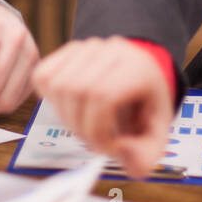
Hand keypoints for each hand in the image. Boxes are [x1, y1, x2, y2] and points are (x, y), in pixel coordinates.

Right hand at [33, 36, 173, 179]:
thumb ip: (146, 155)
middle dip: (80, 128)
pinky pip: (43, 75)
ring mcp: (87, 47)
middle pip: (77, 91)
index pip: (103, 96)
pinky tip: (70, 108)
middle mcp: (111, 51)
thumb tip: (123, 155)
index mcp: (138, 69)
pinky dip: (50, 99)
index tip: (108, 148)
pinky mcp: (68, 49)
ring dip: (65, 116)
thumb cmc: (146, 105)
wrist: (141, 72)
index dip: (98, 130)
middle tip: (94, 141)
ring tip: (84, 125)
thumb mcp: (158, 132)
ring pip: (57, 84)